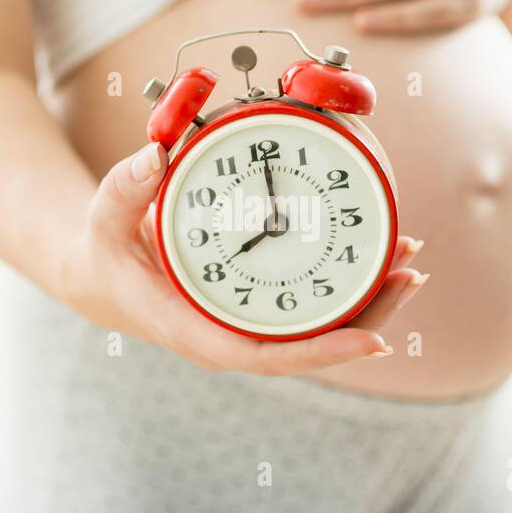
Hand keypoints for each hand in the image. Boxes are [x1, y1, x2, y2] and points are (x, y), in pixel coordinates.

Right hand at [61, 140, 428, 375]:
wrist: (100, 275)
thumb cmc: (106, 251)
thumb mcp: (105, 217)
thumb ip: (127, 187)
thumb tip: (153, 156)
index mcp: (194, 329)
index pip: (264, 355)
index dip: (321, 352)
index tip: (370, 341)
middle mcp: (228, 336)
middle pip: (310, 345)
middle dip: (367, 318)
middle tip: (409, 272)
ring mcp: (247, 325)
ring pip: (319, 328)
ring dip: (371, 301)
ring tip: (411, 261)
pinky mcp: (259, 308)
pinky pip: (313, 308)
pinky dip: (353, 289)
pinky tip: (385, 260)